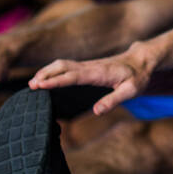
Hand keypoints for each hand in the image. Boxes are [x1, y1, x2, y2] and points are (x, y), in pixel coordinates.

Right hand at [28, 42, 156, 114]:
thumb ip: (113, 100)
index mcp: (99, 73)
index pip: (73, 76)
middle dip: (46, 74)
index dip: (56, 80)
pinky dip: (53, 71)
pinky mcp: (87, 67)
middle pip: (63, 67)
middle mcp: (90, 66)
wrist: (142, 61)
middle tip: (30, 86)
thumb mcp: (131, 91)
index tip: (40, 85)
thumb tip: (96, 112)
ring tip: (33, 83)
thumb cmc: (138, 77)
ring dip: (47, 71)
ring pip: (63, 64)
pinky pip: (66, 66)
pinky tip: (46, 78)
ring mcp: (88, 65)